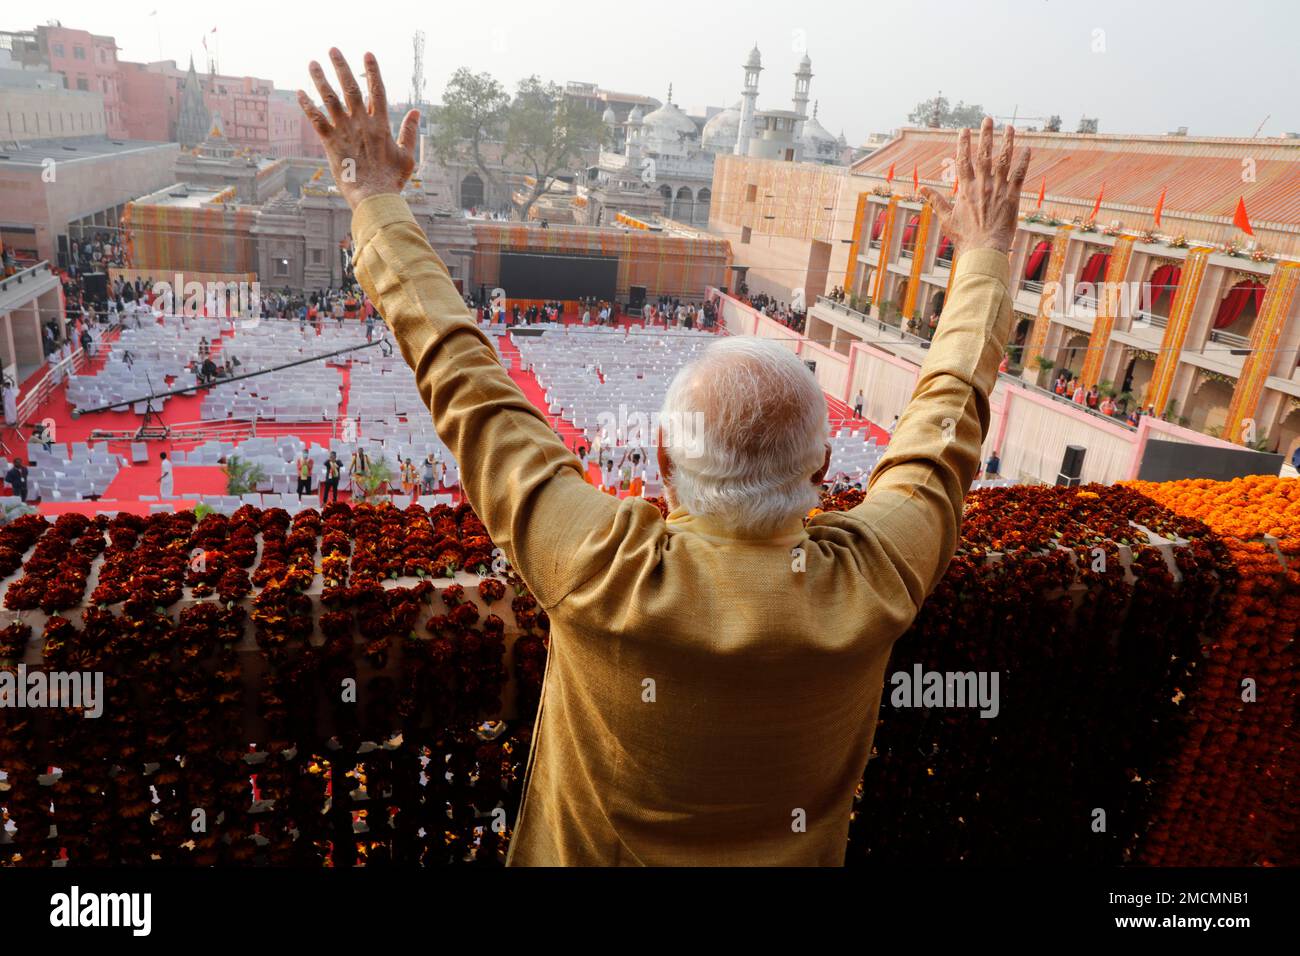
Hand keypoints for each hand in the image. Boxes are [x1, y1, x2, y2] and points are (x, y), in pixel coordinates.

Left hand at [297, 49, 418, 209]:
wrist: (374, 196)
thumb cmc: (392, 180)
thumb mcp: (407, 156)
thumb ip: (410, 132)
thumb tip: (416, 112)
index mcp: (381, 125)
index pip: (377, 91)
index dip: (373, 71)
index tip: (367, 54)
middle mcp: (361, 123)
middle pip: (350, 88)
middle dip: (341, 66)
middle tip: (333, 50)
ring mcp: (345, 131)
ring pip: (330, 99)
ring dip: (320, 79)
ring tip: (312, 63)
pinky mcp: (330, 142)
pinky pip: (316, 120)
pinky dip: (307, 105)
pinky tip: (300, 92)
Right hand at [920, 117, 1029, 255]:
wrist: (983, 250)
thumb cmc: (964, 237)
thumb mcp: (945, 218)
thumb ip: (935, 200)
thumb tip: (920, 190)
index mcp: (965, 189)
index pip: (963, 161)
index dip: (963, 143)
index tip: (964, 130)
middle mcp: (982, 186)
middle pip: (983, 154)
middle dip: (985, 135)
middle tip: (987, 118)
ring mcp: (998, 190)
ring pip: (1004, 160)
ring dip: (1007, 142)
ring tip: (1010, 128)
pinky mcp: (1013, 198)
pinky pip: (1020, 175)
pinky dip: (1024, 161)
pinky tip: (1028, 149)